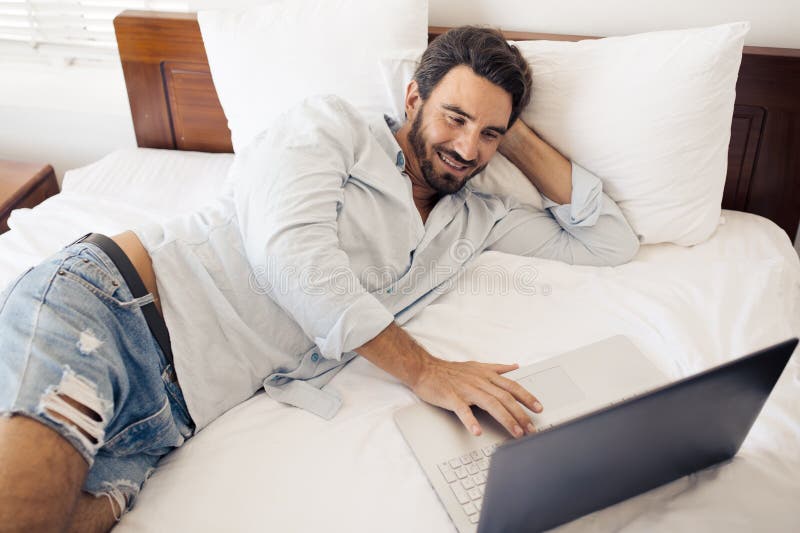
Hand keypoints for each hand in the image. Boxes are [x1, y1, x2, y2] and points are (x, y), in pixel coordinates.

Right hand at [410, 356, 543, 437]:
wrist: (425, 369)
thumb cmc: (450, 370)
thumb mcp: (477, 365)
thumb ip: (497, 368)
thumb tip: (514, 366)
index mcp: (486, 375)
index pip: (511, 386)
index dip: (527, 397)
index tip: (539, 408)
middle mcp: (479, 382)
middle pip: (505, 398)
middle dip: (521, 414)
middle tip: (531, 428)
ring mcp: (466, 390)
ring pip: (491, 404)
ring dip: (505, 419)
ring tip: (516, 432)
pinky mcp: (452, 398)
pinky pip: (463, 411)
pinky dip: (471, 421)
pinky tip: (477, 431)